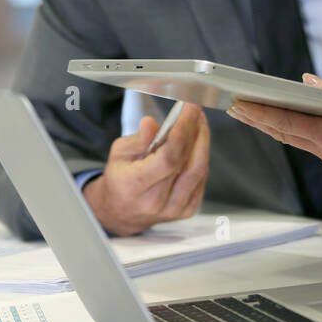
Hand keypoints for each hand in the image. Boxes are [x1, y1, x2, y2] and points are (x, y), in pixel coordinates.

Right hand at [82, 103, 209, 235]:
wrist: (120, 213)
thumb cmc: (119, 180)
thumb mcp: (118, 153)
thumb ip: (138, 140)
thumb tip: (151, 123)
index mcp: (135, 186)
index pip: (168, 158)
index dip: (183, 130)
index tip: (189, 108)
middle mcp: (156, 201)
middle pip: (187, 162)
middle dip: (195, 130)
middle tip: (195, 110)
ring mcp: (174, 209)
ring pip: (199, 169)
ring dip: (202, 141)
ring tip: (198, 122)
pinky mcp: (187, 210)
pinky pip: (201, 178)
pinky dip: (201, 156)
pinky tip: (196, 142)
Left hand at [228, 77, 321, 163]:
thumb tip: (305, 82)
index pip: (288, 123)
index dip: (261, 113)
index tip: (240, 103)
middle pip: (285, 134)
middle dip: (258, 120)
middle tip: (234, 106)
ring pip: (294, 140)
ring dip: (271, 126)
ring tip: (248, 112)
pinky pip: (307, 141)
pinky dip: (290, 130)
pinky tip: (278, 119)